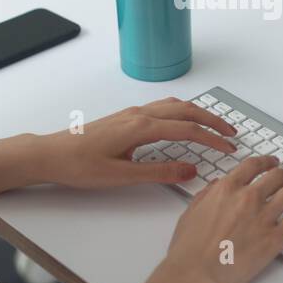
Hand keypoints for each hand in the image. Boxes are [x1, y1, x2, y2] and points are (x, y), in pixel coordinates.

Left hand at [35, 97, 236, 189]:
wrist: (50, 154)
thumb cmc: (79, 166)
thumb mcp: (122, 176)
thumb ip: (159, 172)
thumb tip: (190, 170)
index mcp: (141, 128)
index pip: (187, 129)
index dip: (212, 138)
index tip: (230, 148)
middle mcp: (139, 115)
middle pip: (185, 111)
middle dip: (212, 120)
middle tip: (232, 133)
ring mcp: (131, 113)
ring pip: (174, 105)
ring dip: (197, 113)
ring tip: (214, 125)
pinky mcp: (125, 117)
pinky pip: (162, 107)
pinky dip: (181, 112)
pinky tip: (183, 121)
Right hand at [163, 156, 282, 282]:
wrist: (196, 275)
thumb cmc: (189, 250)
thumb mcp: (192, 212)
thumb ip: (207, 195)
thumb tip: (216, 186)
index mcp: (226, 189)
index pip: (254, 165)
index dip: (267, 161)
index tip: (273, 162)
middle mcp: (248, 197)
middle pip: (278, 175)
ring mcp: (264, 216)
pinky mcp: (275, 238)